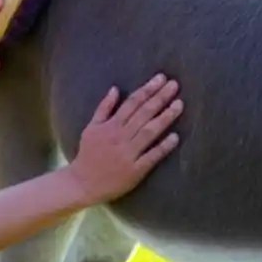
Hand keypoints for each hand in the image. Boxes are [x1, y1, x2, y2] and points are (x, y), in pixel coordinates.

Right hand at [68, 74, 182, 203]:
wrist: (82, 183)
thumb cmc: (88, 154)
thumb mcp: (91, 128)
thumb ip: (104, 108)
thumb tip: (115, 88)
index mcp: (110, 125)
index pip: (132, 103)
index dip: (148, 89)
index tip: (161, 78)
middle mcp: (120, 137)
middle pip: (143, 113)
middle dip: (160, 98)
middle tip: (175, 85)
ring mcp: (128, 154)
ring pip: (149, 132)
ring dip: (165, 118)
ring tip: (179, 105)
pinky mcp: (135, 170)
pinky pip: (151, 156)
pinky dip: (163, 147)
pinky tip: (176, 137)